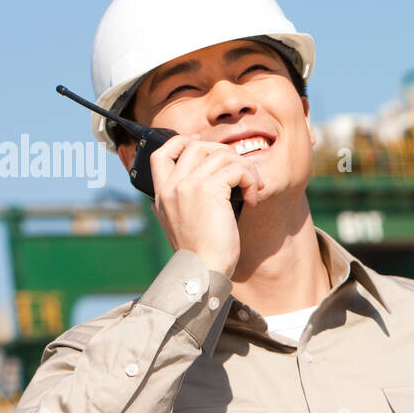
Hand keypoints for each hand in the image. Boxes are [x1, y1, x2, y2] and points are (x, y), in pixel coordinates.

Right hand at [149, 134, 264, 277]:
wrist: (203, 271)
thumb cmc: (199, 253)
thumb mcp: (174, 225)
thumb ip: (173, 205)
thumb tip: (174, 191)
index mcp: (161, 194)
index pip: (162, 152)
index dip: (184, 142)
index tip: (205, 147)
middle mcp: (172, 186)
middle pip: (197, 146)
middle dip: (224, 154)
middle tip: (241, 174)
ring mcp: (188, 186)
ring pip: (221, 154)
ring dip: (243, 168)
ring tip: (251, 188)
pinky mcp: (209, 190)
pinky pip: (236, 168)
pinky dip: (250, 179)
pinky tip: (252, 199)